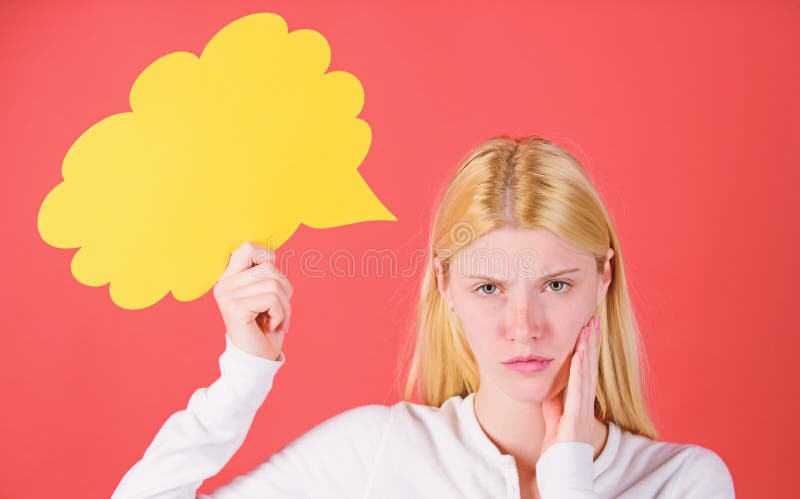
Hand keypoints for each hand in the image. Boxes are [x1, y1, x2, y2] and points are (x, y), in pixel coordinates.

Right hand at [213, 242, 292, 360]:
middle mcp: (223, 285)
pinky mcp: (235, 309)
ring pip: (273, 283)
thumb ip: (264, 274)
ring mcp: (227, 296)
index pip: (248, 248)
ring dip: (284, 305)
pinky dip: (280, 314)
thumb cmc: (264, 327)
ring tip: (277, 319)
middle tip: (280, 309)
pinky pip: (271, 298)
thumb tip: (272, 254)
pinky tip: (271, 326)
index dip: (268, 258)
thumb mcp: (265, 295)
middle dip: (285, 289)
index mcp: (228, 279)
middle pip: (268, 267)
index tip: (274, 282)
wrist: (257, 359)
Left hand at [540, 313, 600, 455]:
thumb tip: (552, 391)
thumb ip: (554, 409)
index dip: (585, 350)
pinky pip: (578, 392)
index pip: (583, 372)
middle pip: (589, 368)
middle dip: (590, 342)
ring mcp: (581, 413)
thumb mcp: (554, 426)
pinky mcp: (575, 421)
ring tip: (589, 327)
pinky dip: (579, 372)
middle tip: (593, 318)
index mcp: (578, 407)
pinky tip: (579, 355)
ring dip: (587, 349)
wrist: (564, 482)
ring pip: (586, 375)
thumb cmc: (560, 458)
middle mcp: (584, 407)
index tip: (586, 328)